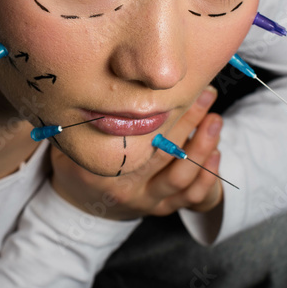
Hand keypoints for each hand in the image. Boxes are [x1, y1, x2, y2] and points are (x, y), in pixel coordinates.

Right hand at [49, 86, 224, 220]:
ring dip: (202, 147)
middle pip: (161, 153)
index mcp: (100, 170)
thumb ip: (87, 120)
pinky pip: (191, 198)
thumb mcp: (69, 142)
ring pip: (180, 178)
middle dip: (188, 120)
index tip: (175, 89)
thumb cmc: (78, 163)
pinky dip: (208, 175)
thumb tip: (104, 79)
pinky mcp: (161, 208)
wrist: (81, 205)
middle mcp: (124, 188)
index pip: (134, 139)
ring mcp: (145, 201)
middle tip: (205, 93)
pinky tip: (216, 152)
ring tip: (215, 120)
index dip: (158, 114)